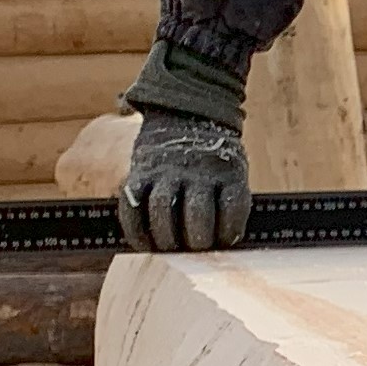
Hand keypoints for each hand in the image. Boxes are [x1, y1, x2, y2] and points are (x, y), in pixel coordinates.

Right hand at [118, 106, 251, 251]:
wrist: (185, 116)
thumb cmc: (214, 162)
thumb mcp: (234, 171)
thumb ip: (230, 203)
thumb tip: (223, 246)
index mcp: (227, 171)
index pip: (232, 206)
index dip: (229, 231)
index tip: (224, 241)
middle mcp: (196, 170)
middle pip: (197, 212)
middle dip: (197, 239)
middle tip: (195, 249)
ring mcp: (166, 171)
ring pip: (162, 209)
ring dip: (166, 237)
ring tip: (170, 248)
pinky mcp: (140, 173)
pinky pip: (132, 205)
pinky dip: (136, 230)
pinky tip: (144, 244)